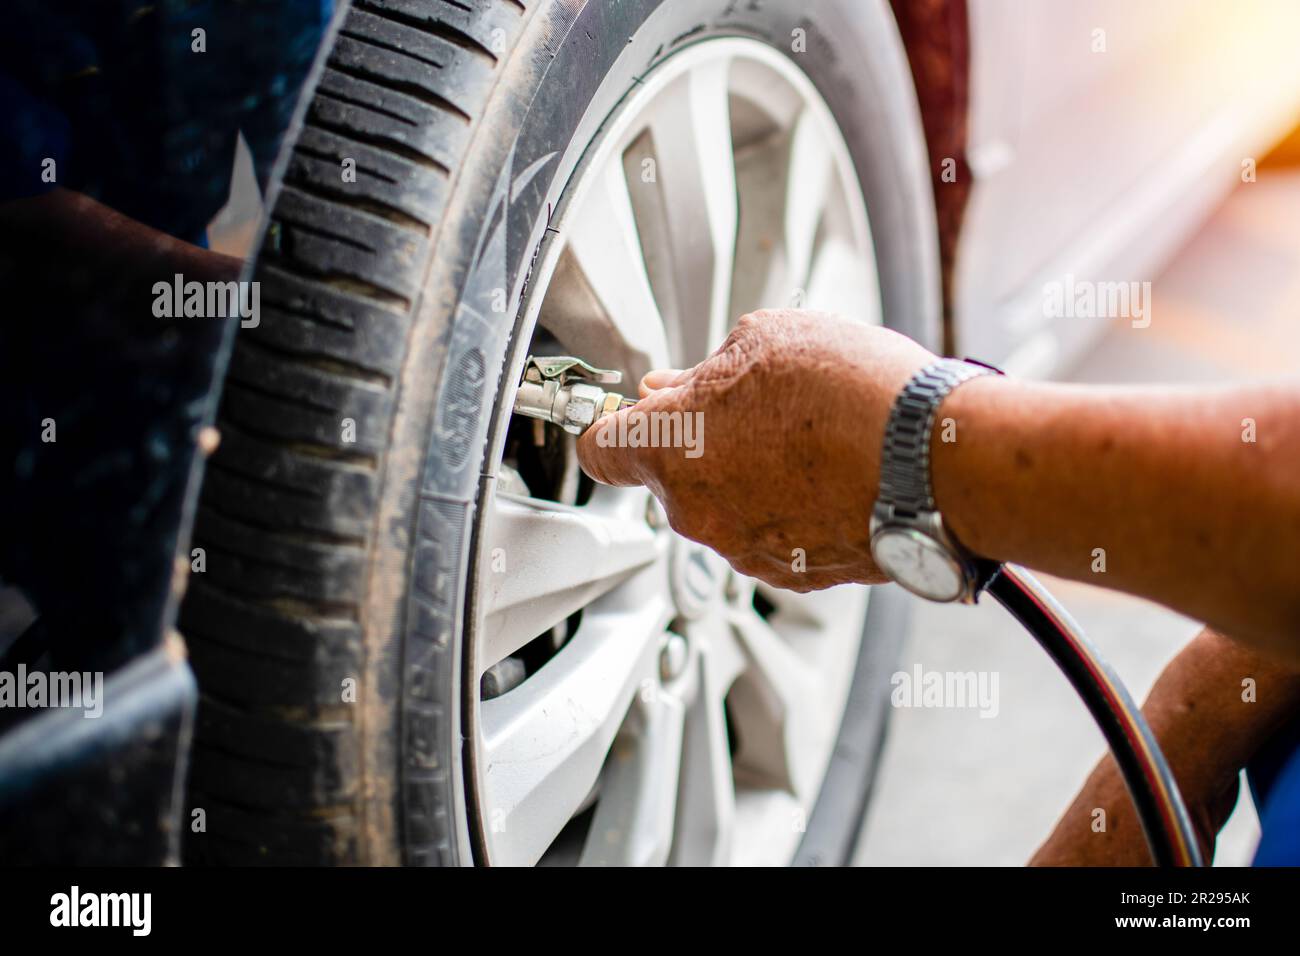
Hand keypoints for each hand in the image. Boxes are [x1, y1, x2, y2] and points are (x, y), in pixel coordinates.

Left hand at [576, 309, 935, 589]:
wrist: (932, 457)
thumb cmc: (850, 393)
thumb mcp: (762, 339)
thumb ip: (705, 371)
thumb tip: (685, 386)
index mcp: (671, 448)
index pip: (601, 449)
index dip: (616, 426)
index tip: (632, 414)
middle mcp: (698, 511)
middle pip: (672, 477)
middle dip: (699, 442)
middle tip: (750, 406)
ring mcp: (745, 549)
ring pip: (725, 507)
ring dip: (749, 476)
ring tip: (809, 438)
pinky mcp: (795, 574)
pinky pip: (773, 535)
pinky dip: (790, 510)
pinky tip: (830, 474)